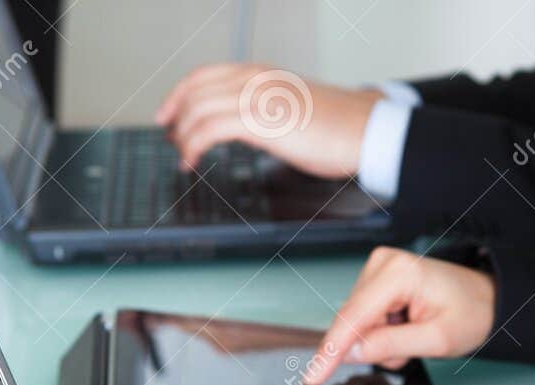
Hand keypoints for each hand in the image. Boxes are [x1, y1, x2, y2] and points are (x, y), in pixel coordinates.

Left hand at [154, 64, 379, 175]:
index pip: (205, 75)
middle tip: (171, 140)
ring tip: (183, 156)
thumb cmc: (340, 126)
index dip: (179, 95)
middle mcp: (254, 79)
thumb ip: (267, 109)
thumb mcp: (293, 107)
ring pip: (197, 110)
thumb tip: (248, 127)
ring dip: (183, 136)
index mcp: (261, 73)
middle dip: (176, 118)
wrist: (365, 130)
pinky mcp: (259, 122)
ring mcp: (255, 98)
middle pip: (194, 91)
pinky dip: (193, 147)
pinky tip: (192, 162)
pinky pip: (208, 130)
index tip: (168, 114)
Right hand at [304, 249, 495, 384]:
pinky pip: (364, 318)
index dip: (331, 351)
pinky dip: (382, 332)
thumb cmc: (472, 313)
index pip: (353, 318)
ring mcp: (377, 269)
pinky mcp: (376, 279)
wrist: (487, 299)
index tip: (313, 376)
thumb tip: (351, 353)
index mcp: (399, 273)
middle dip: (373, 347)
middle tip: (407, 350)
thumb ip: (391, 346)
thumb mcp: (437, 339)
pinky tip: (405, 328)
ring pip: (357, 324)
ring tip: (413, 336)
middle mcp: (382, 264)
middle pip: (352, 321)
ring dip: (379, 341)